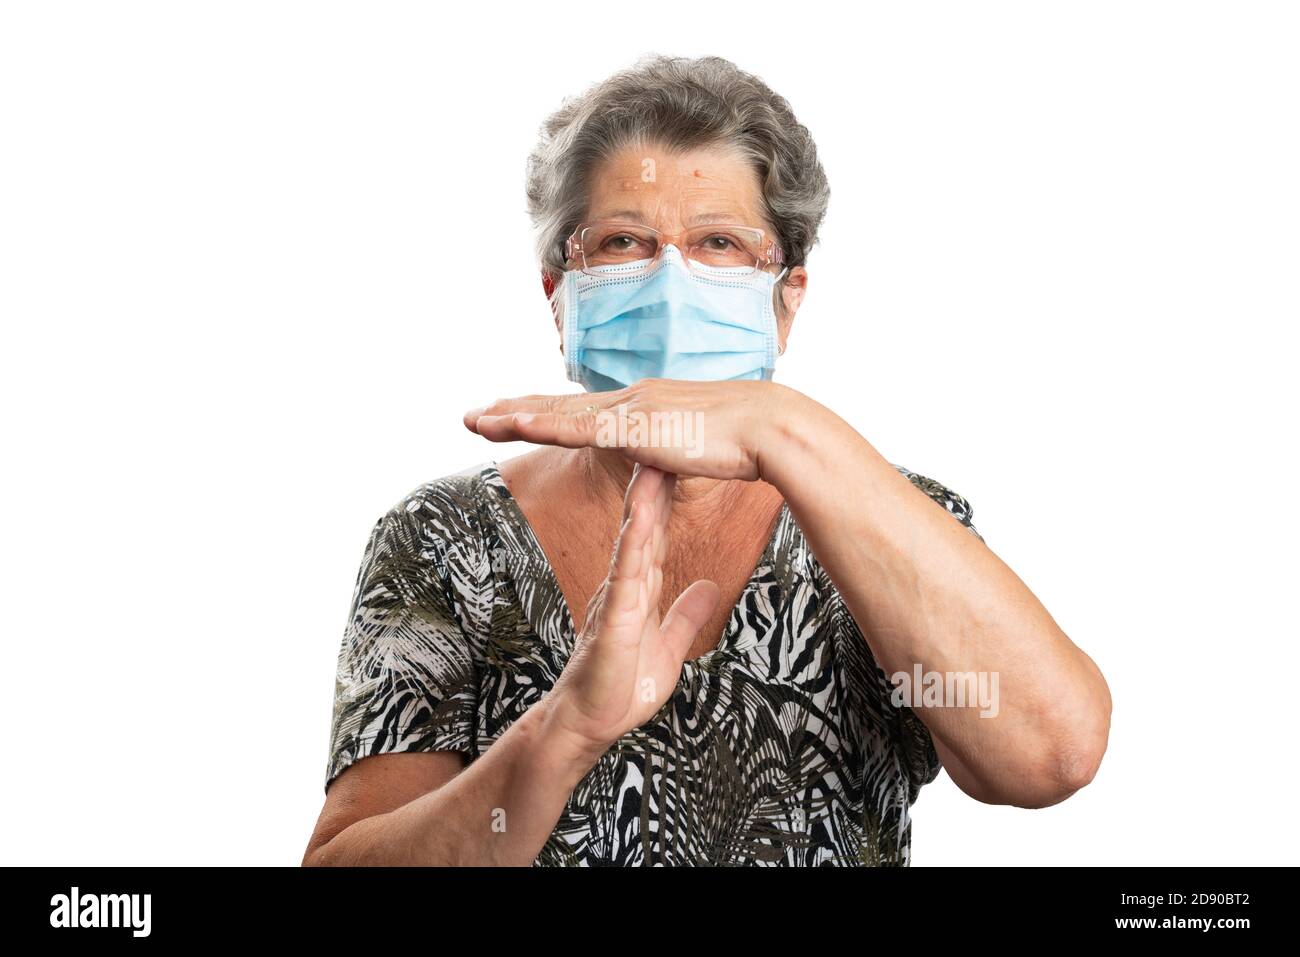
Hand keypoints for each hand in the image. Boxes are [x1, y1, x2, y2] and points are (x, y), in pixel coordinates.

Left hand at [464, 378, 811, 481]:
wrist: (770, 428)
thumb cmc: (748, 440)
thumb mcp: (700, 444)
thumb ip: (677, 449)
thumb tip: (670, 460)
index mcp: (645, 405)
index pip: (583, 410)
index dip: (544, 412)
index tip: (512, 415)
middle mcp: (631, 400)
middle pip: (559, 407)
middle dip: (512, 411)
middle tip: (474, 417)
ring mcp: (631, 411)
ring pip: (558, 415)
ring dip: (512, 417)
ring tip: (475, 422)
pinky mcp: (636, 429)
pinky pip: (579, 429)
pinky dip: (542, 425)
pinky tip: (512, 423)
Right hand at [544, 463, 720, 752]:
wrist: (589, 724)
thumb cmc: (619, 688)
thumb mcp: (669, 647)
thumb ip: (686, 616)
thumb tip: (711, 589)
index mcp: (639, 585)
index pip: (657, 529)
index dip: (669, 492)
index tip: (684, 457)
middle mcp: (626, 581)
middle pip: (644, 520)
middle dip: (655, 479)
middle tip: (667, 438)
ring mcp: (618, 595)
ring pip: (633, 537)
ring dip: (644, 499)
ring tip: (654, 458)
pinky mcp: (615, 616)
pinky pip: (626, 573)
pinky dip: (634, 542)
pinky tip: (643, 517)